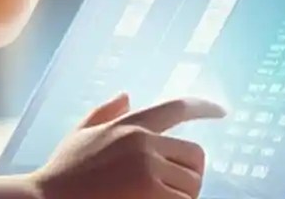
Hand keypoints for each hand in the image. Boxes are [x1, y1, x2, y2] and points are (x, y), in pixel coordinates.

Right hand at [29, 94, 225, 198]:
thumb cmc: (62, 173)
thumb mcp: (80, 134)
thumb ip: (105, 112)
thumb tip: (127, 96)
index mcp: (129, 125)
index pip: (176, 108)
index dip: (204, 107)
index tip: (222, 111)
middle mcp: (143, 143)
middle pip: (196, 155)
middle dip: (190, 173)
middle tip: (173, 187)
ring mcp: (148, 170)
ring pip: (193, 184)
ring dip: (182, 195)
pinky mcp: (151, 195)